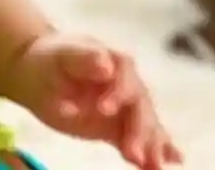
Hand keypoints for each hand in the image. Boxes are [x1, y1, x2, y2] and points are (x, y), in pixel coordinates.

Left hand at [10, 34, 182, 169]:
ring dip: (152, 146)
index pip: (124, 80)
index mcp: (116, 63)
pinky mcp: (119, 127)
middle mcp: (129, 85)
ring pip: (145, 127)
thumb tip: (106, 65)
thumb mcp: (62, 56)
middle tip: (132, 154)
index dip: (118, 94)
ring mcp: (127, 108)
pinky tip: (172, 161)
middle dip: (139, 132)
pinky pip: (138, 139)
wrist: (42, 74)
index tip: (103, 110)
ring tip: (154, 167)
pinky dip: (156, 150)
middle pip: (140, 109)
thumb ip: (84, 59)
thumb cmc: (52, 60)